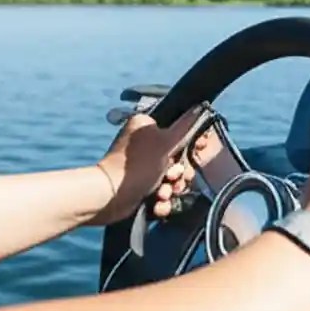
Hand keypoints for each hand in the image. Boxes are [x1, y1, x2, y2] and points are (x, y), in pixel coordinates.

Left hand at [91, 110, 209, 224]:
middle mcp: (144, 143)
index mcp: (147, 126)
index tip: (198, 150)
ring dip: (171, 188)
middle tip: (173, 177)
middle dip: (180, 173)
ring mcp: (142, 165)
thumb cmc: (137, 166)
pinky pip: (162, 191)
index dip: (192, 143)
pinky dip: (162, 200)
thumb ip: (186, 125)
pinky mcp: (141, 185)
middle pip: (179, 158)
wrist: (110, 197)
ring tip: (162, 193)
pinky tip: (157, 203)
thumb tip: (199, 107)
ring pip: (172, 177)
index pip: (180, 130)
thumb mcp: (166, 142)